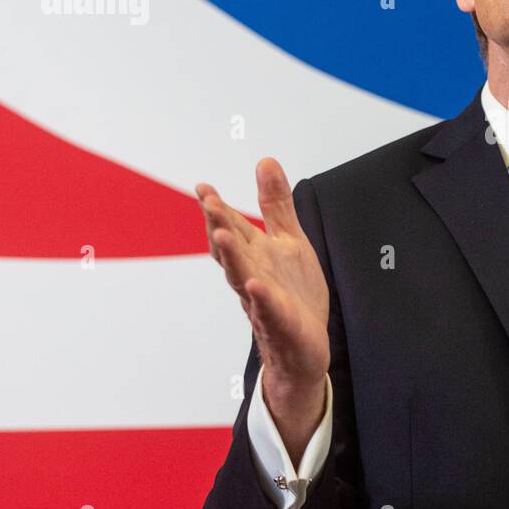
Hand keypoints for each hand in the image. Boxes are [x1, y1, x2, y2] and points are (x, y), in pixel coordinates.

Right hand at [197, 158, 329, 458]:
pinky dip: (262, 299)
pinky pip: (269, 311)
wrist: (305, 347)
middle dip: (220, 226)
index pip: (233, 229)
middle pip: (232, 250)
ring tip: (223, 236)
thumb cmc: (293, 293)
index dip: (218, 209)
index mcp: (256, 256)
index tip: (203, 187)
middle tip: (209, 203)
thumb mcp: (290, 241)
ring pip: (243, 278)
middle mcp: (253, 276)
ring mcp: (264, 302)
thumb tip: (265, 161)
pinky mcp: (282, 325)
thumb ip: (276, 204)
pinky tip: (256, 285)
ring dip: (233, 258)